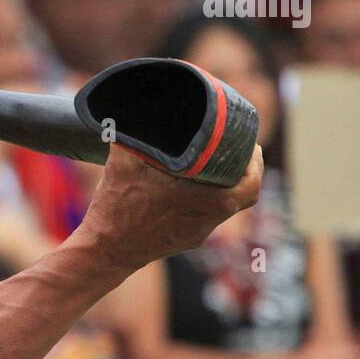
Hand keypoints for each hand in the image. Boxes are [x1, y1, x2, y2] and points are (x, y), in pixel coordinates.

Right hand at [79, 144, 263, 270]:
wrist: (105, 249)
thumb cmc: (116, 208)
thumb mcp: (123, 162)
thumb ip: (133, 133)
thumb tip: (133, 109)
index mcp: (204, 201)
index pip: (249, 183)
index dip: (254, 162)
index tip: (250, 143)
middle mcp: (207, 220)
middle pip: (244, 196)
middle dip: (245, 172)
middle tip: (239, 151)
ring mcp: (197, 233)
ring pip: (226, 207)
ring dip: (226, 186)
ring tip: (217, 165)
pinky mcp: (185, 240)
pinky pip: (207, 217)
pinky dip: (208, 200)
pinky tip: (193, 188)